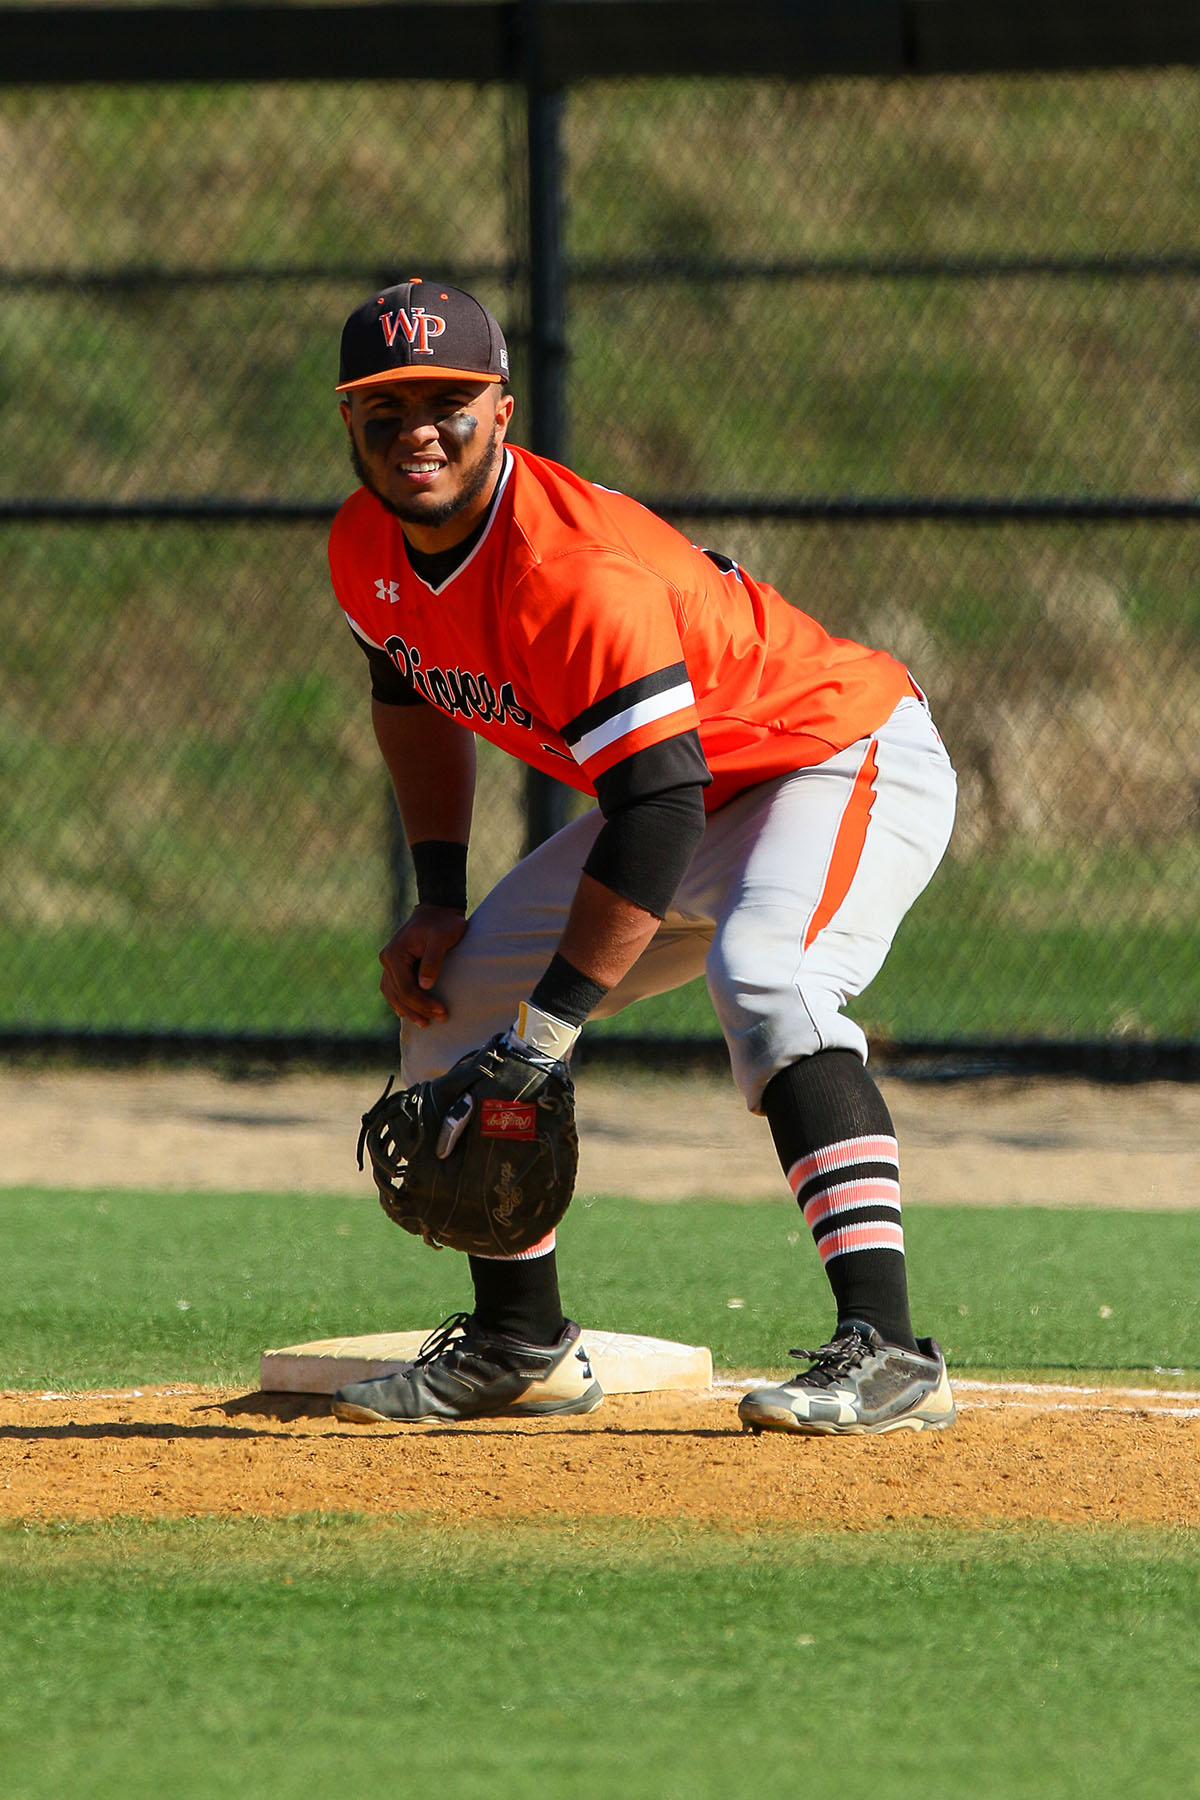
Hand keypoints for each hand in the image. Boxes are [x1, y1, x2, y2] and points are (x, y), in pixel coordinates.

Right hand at [378, 904, 467, 1025]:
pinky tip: (409, 1013)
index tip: (441, 1011)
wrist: (438, 910)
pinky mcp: (395, 965)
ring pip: (392, 994)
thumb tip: (425, 985)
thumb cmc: (443, 923)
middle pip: (398, 994)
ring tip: (424, 1023)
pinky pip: (393, 988)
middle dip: (418, 1009)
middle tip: (439, 1019)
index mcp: (395, 954)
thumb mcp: (442, 938)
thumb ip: (433, 960)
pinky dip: (401, 1001)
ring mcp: (389, 962)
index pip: (405, 988)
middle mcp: (387, 959)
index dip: (423, 1003)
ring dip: (407, 1010)